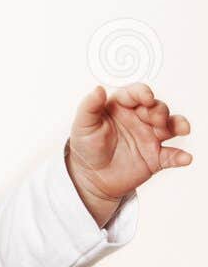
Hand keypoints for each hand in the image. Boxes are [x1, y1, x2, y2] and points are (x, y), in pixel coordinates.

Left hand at [66, 83, 191, 225]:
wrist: (91, 177)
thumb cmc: (86, 146)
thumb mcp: (82, 125)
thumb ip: (89, 106)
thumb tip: (97, 89)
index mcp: (121, 107)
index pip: (135, 94)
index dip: (143, 93)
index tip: (147, 97)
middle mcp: (138, 119)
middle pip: (156, 108)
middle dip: (160, 110)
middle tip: (156, 119)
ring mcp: (149, 138)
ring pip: (170, 127)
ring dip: (178, 125)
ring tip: (182, 129)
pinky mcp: (155, 158)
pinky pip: (172, 156)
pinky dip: (180, 156)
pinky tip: (184, 158)